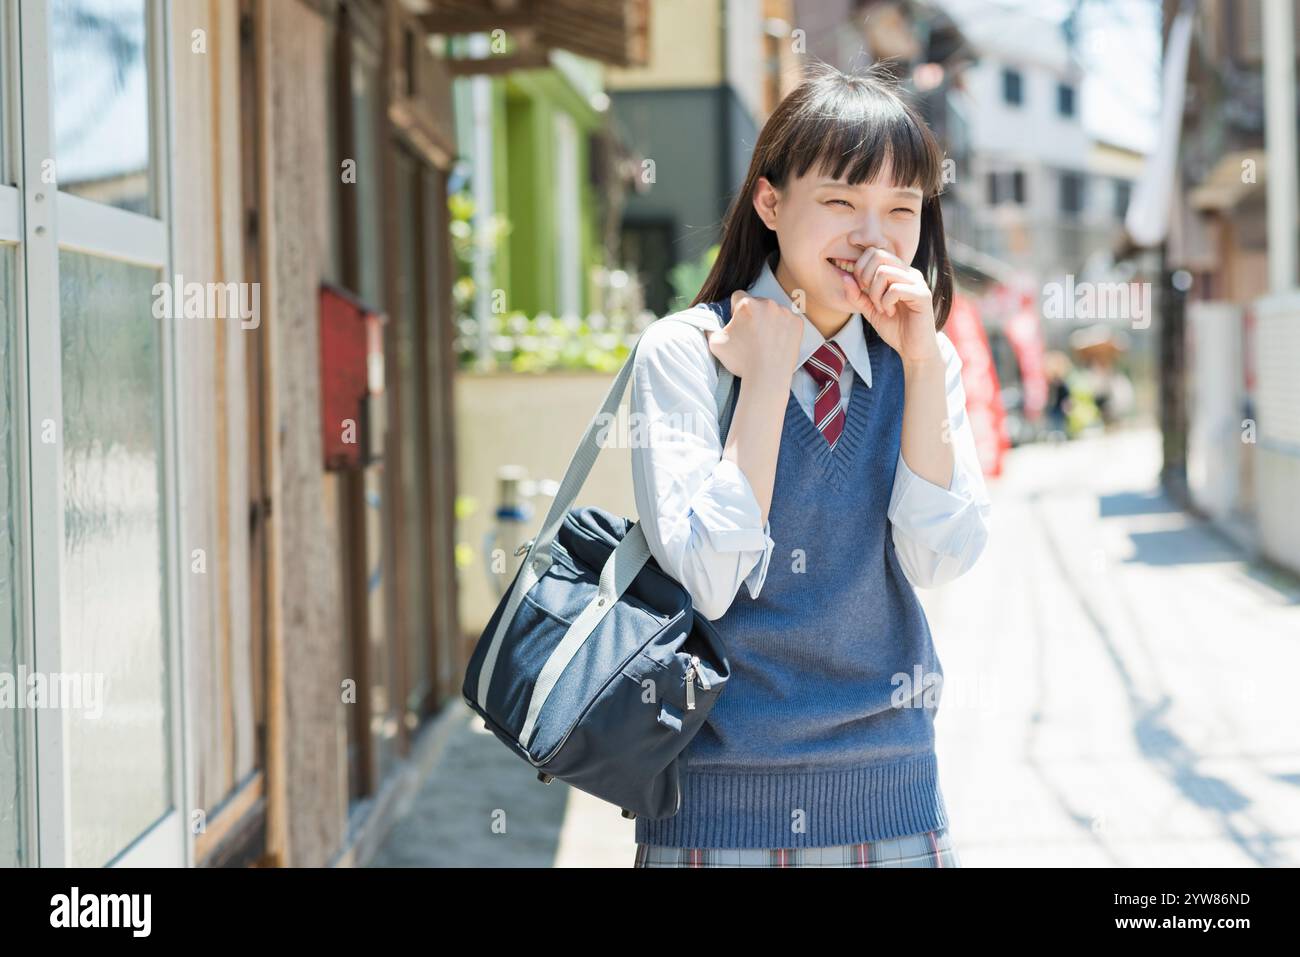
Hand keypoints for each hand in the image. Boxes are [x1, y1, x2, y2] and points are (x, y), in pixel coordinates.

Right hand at [705, 290, 803, 383]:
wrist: (767, 377)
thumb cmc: (741, 361)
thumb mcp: (715, 343)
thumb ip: (709, 328)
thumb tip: (705, 322)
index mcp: (746, 305)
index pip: (738, 297)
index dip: (735, 310)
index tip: (738, 324)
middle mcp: (767, 303)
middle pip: (757, 303)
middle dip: (753, 315)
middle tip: (752, 335)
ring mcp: (785, 312)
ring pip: (774, 311)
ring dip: (769, 320)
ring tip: (765, 341)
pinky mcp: (797, 323)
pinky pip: (788, 320)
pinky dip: (784, 328)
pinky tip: (777, 342)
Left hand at [838, 246, 940, 364]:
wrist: (913, 349)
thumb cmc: (894, 328)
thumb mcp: (870, 310)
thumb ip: (857, 295)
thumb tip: (844, 276)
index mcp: (898, 272)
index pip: (874, 252)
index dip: (861, 269)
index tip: (862, 290)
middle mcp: (909, 272)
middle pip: (879, 256)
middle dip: (866, 278)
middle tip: (869, 298)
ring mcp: (918, 282)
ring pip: (884, 272)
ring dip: (875, 293)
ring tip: (881, 309)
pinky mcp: (923, 295)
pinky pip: (896, 289)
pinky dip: (886, 302)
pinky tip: (890, 313)